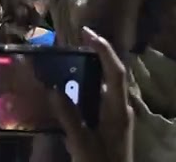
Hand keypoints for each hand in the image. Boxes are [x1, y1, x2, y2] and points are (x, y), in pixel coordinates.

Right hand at [49, 27, 133, 161]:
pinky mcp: (113, 127)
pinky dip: (89, 87)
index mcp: (118, 110)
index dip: (103, 49)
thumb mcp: (82, 143)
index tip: (86, 32)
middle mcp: (122, 110)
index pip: (115, 71)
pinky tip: (73, 92)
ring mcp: (119, 119)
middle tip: (75, 43)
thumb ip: (69, 117)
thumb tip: (53, 89)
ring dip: (92, 71)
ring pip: (107, 86)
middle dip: (97, 55)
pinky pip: (101, 99)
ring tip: (71, 61)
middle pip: (113, 74)